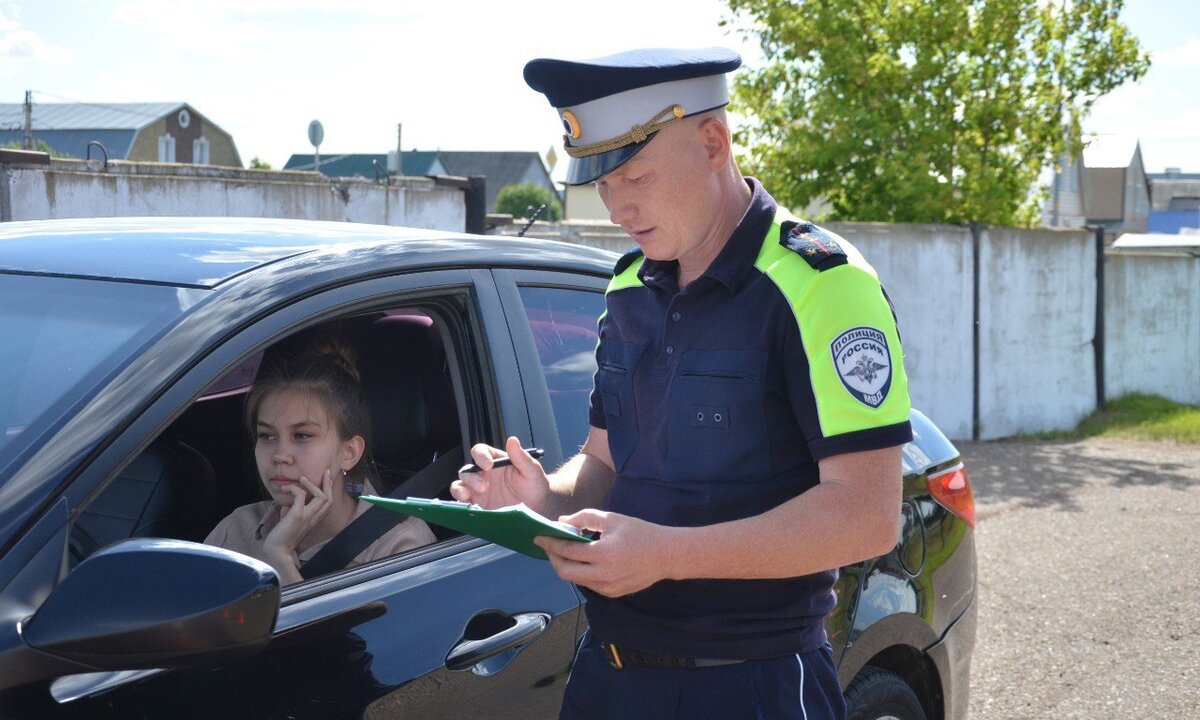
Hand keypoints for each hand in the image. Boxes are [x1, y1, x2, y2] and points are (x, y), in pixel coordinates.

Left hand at [262, 469, 333, 568]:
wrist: (277, 551)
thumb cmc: (280, 538)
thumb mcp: (289, 522)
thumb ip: (291, 513)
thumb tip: (286, 505)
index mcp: (314, 520)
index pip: (328, 504)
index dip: (329, 490)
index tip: (326, 478)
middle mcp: (314, 518)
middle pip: (329, 498)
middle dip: (328, 483)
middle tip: (325, 472)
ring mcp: (307, 517)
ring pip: (321, 496)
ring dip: (312, 484)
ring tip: (302, 478)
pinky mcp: (297, 516)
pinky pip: (300, 495)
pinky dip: (294, 488)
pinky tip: (285, 488)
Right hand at [450, 436, 549, 510]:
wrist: (536, 502)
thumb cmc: (534, 482)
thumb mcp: (531, 469)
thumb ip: (521, 456)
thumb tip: (513, 440)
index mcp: (495, 459)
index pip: (480, 451)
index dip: (480, 456)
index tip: (488, 464)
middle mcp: (484, 472)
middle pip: (468, 469)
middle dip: (472, 478)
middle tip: (484, 486)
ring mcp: (479, 487)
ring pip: (461, 484)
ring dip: (460, 489)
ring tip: (466, 496)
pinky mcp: (478, 501)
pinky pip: (464, 500)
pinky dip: (462, 501)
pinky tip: (469, 505)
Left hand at [535, 509, 674, 597]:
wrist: (666, 555)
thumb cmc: (640, 533)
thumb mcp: (612, 519)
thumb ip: (584, 518)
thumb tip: (561, 522)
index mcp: (604, 554)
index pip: (568, 551)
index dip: (550, 543)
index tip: (539, 536)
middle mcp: (604, 575)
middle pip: (565, 572)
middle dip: (553, 558)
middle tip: (548, 545)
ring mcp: (608, 588)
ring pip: (575, 580)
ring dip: (565, 566)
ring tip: (564, 551)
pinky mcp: (612, 593)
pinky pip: (588, 584)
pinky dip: (580, 572)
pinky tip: (582, 560)